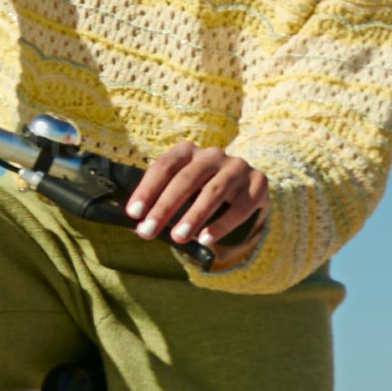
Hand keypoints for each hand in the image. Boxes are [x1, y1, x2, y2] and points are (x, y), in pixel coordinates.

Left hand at [123, 147, 266, 257]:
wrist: (249, 191)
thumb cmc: (205, 194)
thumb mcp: (184, 190)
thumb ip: (163, 201)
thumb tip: (137, 226)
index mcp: (189, 151)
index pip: (164, 167)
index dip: (147, 190)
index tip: (133, 214)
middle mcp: (214, 155)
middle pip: (186, 179)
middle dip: (164, 207)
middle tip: (148, 232)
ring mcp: (238, 168)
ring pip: (213, 192)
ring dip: (193, 216)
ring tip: (177, 238)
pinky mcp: (258, 184)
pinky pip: (239, 207)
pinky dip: (222, 224)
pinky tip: (206, 239)